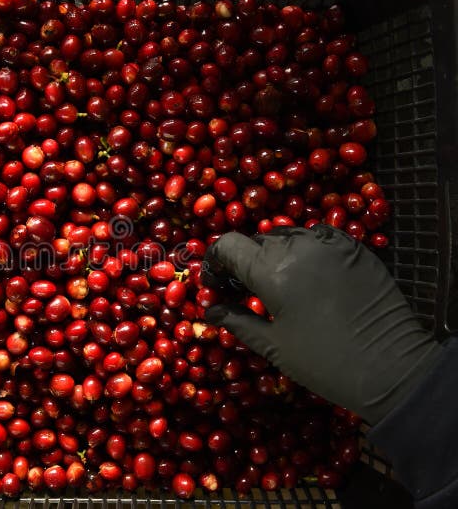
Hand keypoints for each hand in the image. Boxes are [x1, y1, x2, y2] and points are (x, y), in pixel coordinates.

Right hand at [203, 224, 442, 423]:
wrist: (391, 367)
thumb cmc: (324, 361)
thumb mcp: (273, 345)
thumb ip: (237, 320)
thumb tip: (210, 310)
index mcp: (271, 271)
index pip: (228, 245)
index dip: (215, 262)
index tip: (216, 284)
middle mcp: (298, 247)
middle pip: (257, 240)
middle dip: (244, 261)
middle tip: (244, 290)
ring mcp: (329, 243)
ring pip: (287, 235)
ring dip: (275, 254)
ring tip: (278, 283)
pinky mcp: (354, 247)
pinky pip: (318, 238)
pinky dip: (305, 251)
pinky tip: (309, 276)